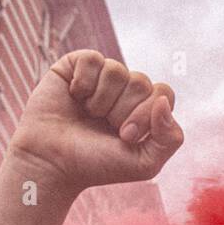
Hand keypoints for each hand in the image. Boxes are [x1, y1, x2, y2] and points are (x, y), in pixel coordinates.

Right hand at [7, 50, 183, 194]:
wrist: (53, 162)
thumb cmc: (97, 165)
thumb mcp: (145, 164)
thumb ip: (170, 138)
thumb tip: (164, 101)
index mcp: (145, 110)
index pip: (164, 94)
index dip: (146, 114)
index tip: (125, 136)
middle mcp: (125, 91)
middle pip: (141, 82)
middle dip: (123, 111)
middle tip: (104, 127)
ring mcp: (101, 77)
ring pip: (117, 70)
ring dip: (101, 100)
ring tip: (88, 114)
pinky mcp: (76, 66)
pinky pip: (93, 59)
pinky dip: (83, 83)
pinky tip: (74, 97)